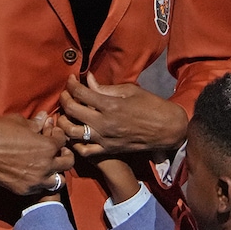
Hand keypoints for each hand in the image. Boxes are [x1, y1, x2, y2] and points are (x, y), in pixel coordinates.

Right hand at [0, 113, 71, 195]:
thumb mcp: (18, 122)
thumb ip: (36, 123)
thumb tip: (44, 117)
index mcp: (47, 146)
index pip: (62, 141)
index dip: (57, 134)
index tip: (51, 132)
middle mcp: (46, 165)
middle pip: (67, 162)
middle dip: (64, 154)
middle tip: (56, 150)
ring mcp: (35, 180)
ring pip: (58, 180)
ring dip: (56, 172)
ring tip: (49, 165)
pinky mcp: (24, 189)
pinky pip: (41, 188)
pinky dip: (41, 182)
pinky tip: (34, 173)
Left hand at [56, 73, 187, 157]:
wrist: (167, 129)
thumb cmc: (151, 106)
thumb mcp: (129, 91)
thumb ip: (105, 87)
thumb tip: (87, 79)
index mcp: (110, 105)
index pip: (80, 92)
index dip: (71, 84)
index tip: (71, 79)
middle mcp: (104, 123)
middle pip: (71, 110)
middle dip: (64, 99)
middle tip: (66, 94)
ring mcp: (104, 138)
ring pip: (72, 132)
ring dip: (63, 121)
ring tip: (66, 114)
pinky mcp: (108, 150)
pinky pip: (84, 150)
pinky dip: (74, 142)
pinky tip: (75, 133)